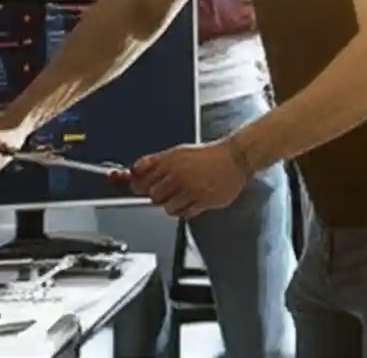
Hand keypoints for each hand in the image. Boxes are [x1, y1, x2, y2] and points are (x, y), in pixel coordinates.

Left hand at [123, 141, 247, 218]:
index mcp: (170, 160)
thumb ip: (154, 162)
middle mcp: (178, 175)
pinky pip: (184, 214)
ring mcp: (190, 189)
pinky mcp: (203, 201)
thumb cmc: (207, 155)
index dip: (140, 183)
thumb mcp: (178, 152)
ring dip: (172, 204)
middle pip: (152, 195)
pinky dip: (186, 210)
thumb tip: (132, 172)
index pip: (140, 178)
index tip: (143, 184)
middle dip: (158, 194)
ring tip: (183, 195)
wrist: (235, 158)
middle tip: (169, 189)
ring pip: (167, 208)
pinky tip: (193, 200)